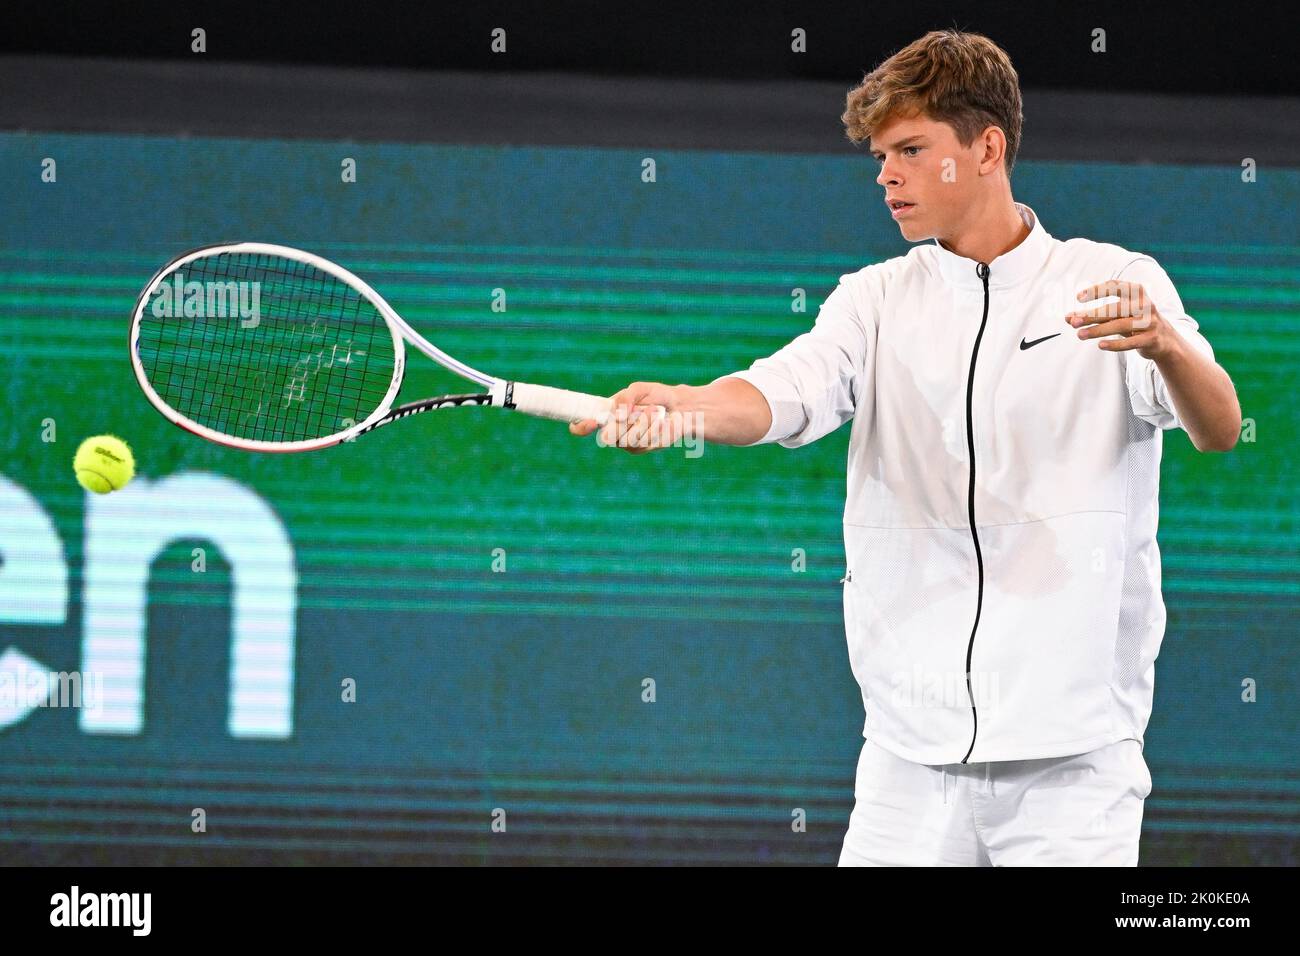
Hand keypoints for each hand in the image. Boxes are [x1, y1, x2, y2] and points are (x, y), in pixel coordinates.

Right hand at [568, 381, 683, 453]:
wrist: (680, 406)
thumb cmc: (657, 396)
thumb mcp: (639, 389)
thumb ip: (626, 398)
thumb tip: (617, 415)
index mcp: (607, 415)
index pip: (584, 426)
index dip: (581, 428)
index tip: (589, 422)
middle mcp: (614, 431)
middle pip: (607, 437)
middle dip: (622, 425)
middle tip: (636, 411)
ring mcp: (627, 442)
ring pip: (627, 440)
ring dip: (642, 424)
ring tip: (653, 411)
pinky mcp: (643, 448)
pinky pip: (643, 443)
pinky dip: (653, 429)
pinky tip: (660, 422)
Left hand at [1066, 280, 1178, 360]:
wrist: (1164, 339)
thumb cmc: (1134, 322)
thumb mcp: (1117, 315)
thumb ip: (1094, 315)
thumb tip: (1068, 318)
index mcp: (1137, 292)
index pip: (1116, 286)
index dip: (1097, 290)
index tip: (1078, 298)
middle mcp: (1145, 305)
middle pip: (1115, 308)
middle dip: (1092, 315)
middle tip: (1072, 321)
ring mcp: (1150, 322)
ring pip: (1121, 325)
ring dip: (1098, 330)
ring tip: (1080, 334)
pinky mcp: (1151, 339)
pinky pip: (1131, 342)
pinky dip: (1115, 344)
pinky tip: (1100, 345)